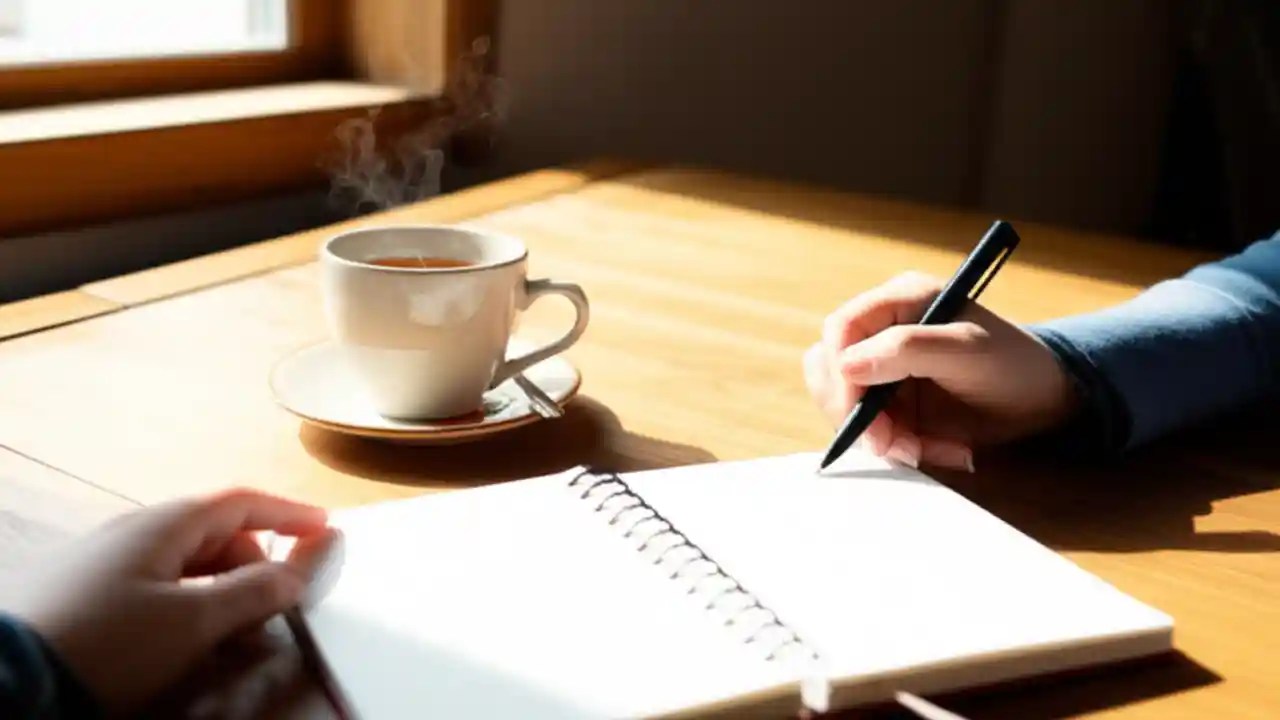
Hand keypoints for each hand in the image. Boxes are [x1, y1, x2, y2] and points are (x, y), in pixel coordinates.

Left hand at [3, 489, 329, 715]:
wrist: (11, 678)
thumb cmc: (109, 642)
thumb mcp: (193, 622)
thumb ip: (252, 592)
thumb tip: (294, 574)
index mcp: (163, 525)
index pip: (240, 502)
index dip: (287, 513)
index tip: (324, 526)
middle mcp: (134, 530)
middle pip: (216, 534)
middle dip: (255, 563)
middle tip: (276, 605)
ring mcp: (106, 559)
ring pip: (186, 562)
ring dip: (223, 589)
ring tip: (234, 631)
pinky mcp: (86, 592)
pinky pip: (156, 583)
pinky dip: (189, 601)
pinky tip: (189, 638)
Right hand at [804, 272, 1077, 469]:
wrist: (1045, 398)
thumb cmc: (1015, 363)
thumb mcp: (968, 351)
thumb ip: (907, 351)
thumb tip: (846, 366)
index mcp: (899, 300)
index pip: (840, 330)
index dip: (841, 373)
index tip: (861, 415)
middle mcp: (882, 329)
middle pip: (830, 368)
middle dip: (858, 413)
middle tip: (893, 445)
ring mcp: (884, 366)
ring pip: (845, 404)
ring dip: (880, 436)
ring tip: (923, 450)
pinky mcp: (891, 400)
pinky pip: (872, 428)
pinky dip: (899, 447)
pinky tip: (938, 449)